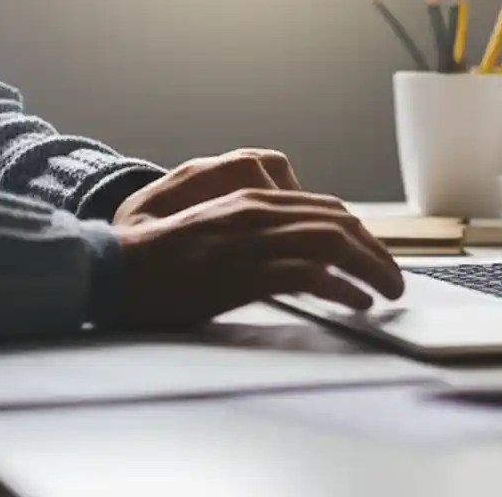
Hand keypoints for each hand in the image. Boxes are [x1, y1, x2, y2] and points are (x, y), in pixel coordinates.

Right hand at [102, 150, 403, 328]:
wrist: (109, 267)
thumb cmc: (154, 254)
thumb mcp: (206, 225)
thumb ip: (247, 224)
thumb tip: (287, 242)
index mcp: (250, 199)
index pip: (325, 208)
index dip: (360, 234)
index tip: (375, 258)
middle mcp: (257, 211)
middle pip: (338, 222)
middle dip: (375, 251)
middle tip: (393, 280)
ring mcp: (251, 239)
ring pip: (332, 242)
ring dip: (371, 267)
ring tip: (388, 293)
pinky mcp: (243, 271)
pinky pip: (308, 273)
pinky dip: (341, 286)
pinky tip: (356, 303)